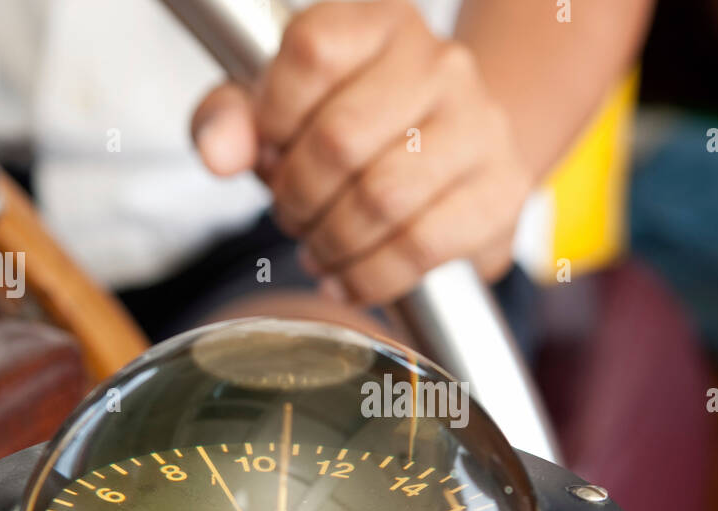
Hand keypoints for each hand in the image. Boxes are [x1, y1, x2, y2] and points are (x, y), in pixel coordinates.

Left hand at [191, 0, 530, 305]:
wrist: (455, 153)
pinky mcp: (500, 192)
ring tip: (318, 250)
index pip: (312, 53)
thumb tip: (218, 153)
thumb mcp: (282, 107)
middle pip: (341, 139)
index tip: (270, 151)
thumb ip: (232, 118)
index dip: (273, 118)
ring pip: (381, 199)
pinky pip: (420, 246)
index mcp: (380, 20)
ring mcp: (479, 126)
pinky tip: (350, 278)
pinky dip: (370, 276)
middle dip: (297, 197)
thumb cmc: (358, 126)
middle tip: (291, 216)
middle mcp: (440, 63)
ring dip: (331, 242)